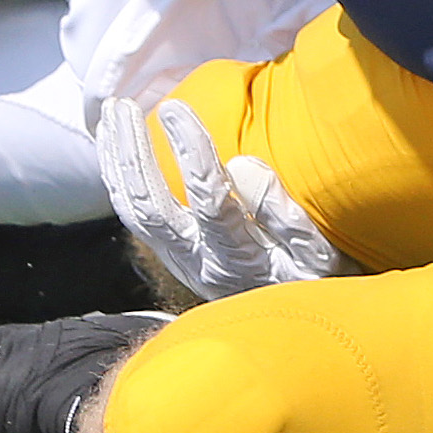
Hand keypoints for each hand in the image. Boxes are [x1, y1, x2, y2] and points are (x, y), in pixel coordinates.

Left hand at [98, 95, 360, 300]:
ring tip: (112, 113)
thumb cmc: (314, 282)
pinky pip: (133, 214)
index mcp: (238, 260)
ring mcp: (179, 259)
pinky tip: (114, 144)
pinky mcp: (171, 253)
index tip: (176, 107)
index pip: (208, 200)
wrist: (292, 327)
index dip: (190, 152)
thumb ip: (288, 217)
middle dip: (133, 153)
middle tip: (124, 105)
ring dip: (117, 160)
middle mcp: (198, 262)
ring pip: (133, 211)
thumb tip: (244, 165)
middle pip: (151, 209)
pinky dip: (118, 177)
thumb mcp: (320, 257)